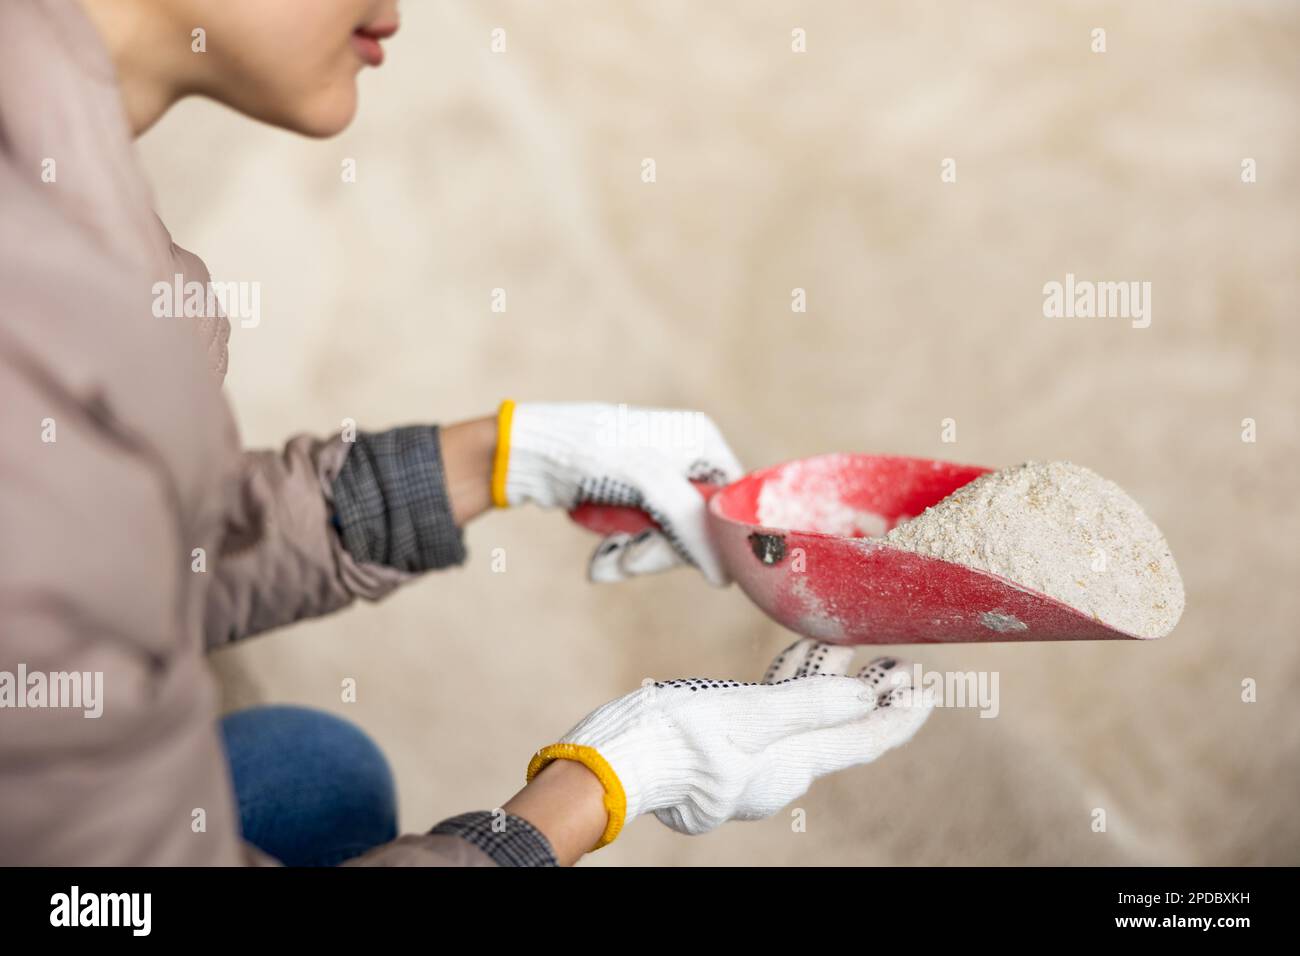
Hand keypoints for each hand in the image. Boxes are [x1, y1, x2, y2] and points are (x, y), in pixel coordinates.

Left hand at [492, 401, 742, 584]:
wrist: (531, 454)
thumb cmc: (594, 453)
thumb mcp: (651, 482)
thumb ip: (691, 524)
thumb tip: (724, 577)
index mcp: (702, 441)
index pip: (732, 502)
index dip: (713, 537)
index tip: (684, 557)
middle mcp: (686, 458)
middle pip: (699, 526)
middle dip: (662, 550)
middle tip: (631, 559)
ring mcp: (658, 480)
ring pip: (668, 538)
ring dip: (636, 555)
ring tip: (608, 560)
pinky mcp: (631, 498)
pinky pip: (641, 537)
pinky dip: (622, 550)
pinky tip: (601, 557)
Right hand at [526, 638, 934, 845]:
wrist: (607, 766)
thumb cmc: (670, 738)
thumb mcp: (743, 712)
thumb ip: (808, 705)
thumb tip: (869, 698)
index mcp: (789, 766)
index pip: (863, 739)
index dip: (901, 713)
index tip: (929, 685)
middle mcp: (777, 773)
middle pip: (840, 730)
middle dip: (873, 697)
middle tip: (900, 663)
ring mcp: (750, 765)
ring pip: (807, 721)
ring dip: (833, 689)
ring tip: (856, 652)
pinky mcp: (725, 753)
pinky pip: (774, 718)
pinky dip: (793, 691)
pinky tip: (795, 664)